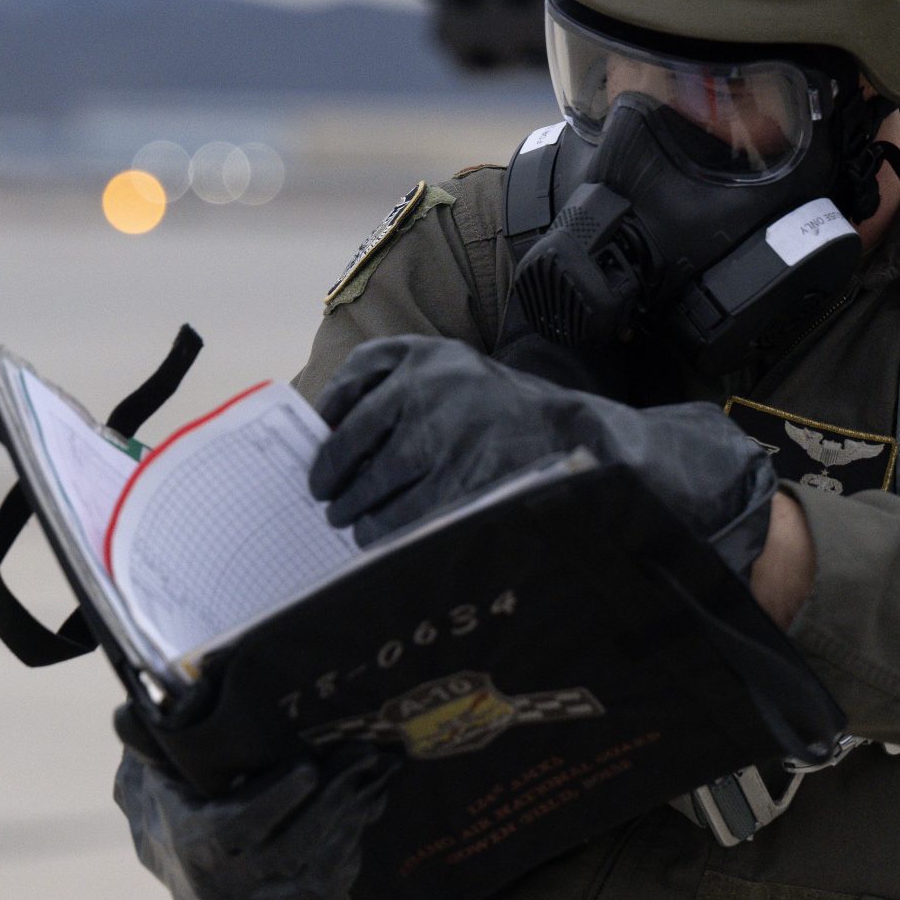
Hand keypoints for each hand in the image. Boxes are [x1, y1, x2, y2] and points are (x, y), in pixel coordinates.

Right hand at [112, 730, 394, 899]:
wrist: (185, 877)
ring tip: (374, 779)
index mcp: (193, 845)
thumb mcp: (155, 772)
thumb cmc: (176, 806)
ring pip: (315, 872)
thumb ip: (147, 740)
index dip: (276, 799)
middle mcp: (224, 887)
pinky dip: (350, 852)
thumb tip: (129, 709)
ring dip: (351, 825)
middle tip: (363, 759)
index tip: (309, 766)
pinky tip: (365, 812)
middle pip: (289, 848)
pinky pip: (329, 891)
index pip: (238, 827)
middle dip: (331, 802)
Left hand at [308, 334, 775, 572]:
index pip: (346, 404)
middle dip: (336, 487)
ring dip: (357, 516)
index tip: (321, 469)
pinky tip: (386, 540)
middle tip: (333, 504)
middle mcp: (428, 392)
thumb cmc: (502, 408)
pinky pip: (402, 523)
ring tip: (359, 525)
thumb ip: (389, 386)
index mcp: (421, 359)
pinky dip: (385, 536)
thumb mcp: (450, 372)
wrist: (579, 439)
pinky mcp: (461, 486)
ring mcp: (446, 441)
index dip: (327, 444)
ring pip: (372, 492)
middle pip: (351, 451)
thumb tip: (325, 433)